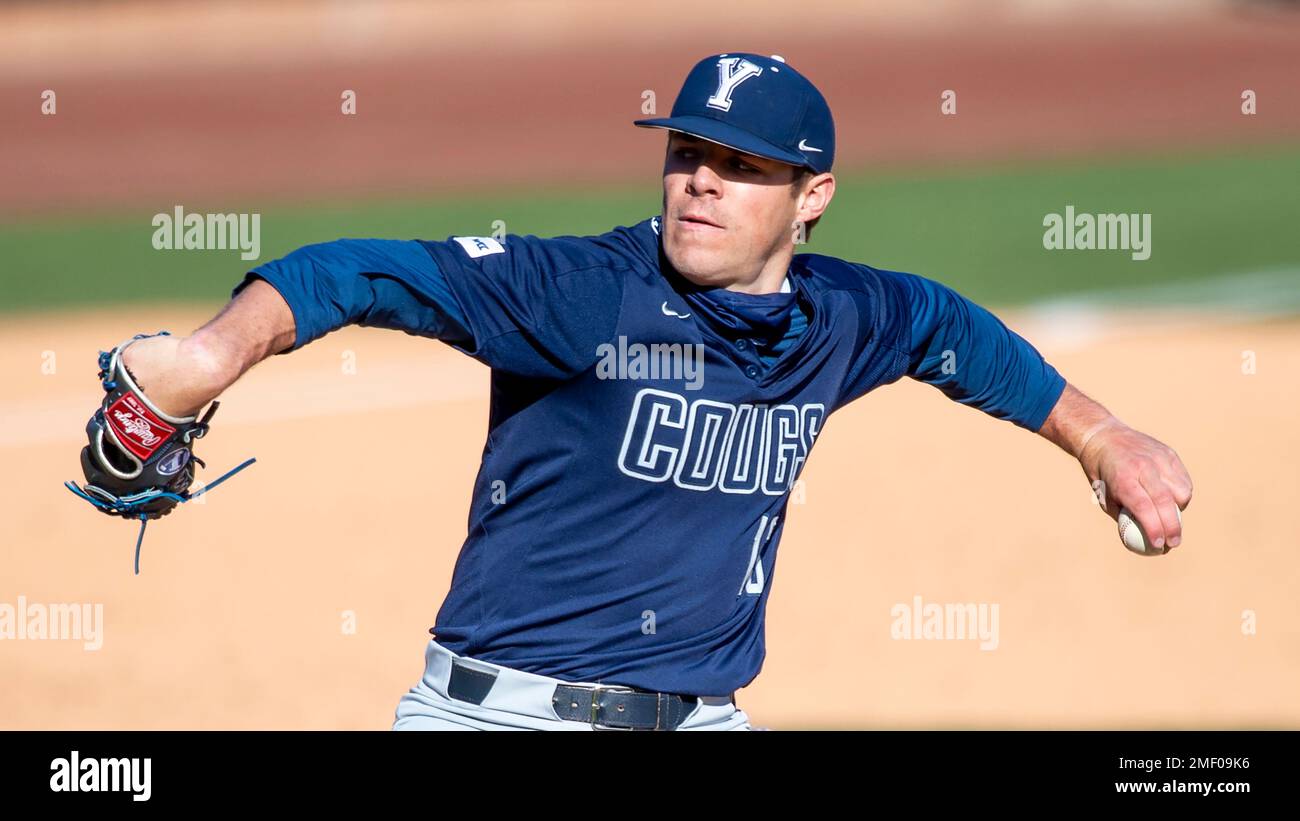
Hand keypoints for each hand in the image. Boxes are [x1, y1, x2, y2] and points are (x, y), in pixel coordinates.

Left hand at [1078, 421, 1192, 549]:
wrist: (1103, 436)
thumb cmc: (1102, 473)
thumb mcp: (1104, 496)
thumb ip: (1124, 515)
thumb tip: (1142, 540)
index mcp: (1123, 478)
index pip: (1144, 507)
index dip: (1154, 528)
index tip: (1159, 545)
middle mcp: (1143, 467)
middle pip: (1166, 501)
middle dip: (1173, 527)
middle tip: (1174, 543)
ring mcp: (1158, 458)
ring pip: (1181, 491)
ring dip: (1179, 510)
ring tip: (1169, 516)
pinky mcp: (1169, 454)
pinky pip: (1183, 480)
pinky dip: (1182, 495)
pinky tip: (1172, 501)